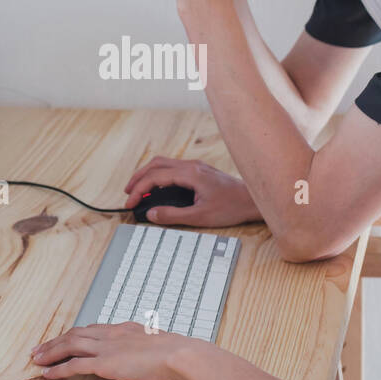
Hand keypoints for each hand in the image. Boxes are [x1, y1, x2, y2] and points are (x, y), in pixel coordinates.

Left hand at [31, 321, 205, 379]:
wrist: (178, 354)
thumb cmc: (176, 353)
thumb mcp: (160, 345)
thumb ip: (149, 348)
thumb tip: (153, 354)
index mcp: (124, 329)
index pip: (93, 329)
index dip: (76, 335)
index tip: (65, 339)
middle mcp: (111, 334)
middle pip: (75, 334)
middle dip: (55, 342)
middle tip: (39, 348)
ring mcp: (106, 348)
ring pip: (69, 346)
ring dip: (50, 353)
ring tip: (36, 359)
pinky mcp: (103, 364)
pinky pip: (74, 365)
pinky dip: (58, 369)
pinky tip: (48, 373)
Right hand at [123, 157, 261, 226]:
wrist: (252, 200)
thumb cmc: (231, 207)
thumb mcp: (200, 217)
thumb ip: (173, 216)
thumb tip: (152, 214)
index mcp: (190, 174)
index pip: (155, 177)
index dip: (139, 190)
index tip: (131, 203)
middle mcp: (191, 166)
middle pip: (155, 164)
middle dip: (138, 178)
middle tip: (128, 194)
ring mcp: (195, 166)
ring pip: (163, 163)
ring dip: (148, 174)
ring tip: (138, 189)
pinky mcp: (199, 170)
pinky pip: (172, 167)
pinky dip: (158, 175)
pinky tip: (157, 187)